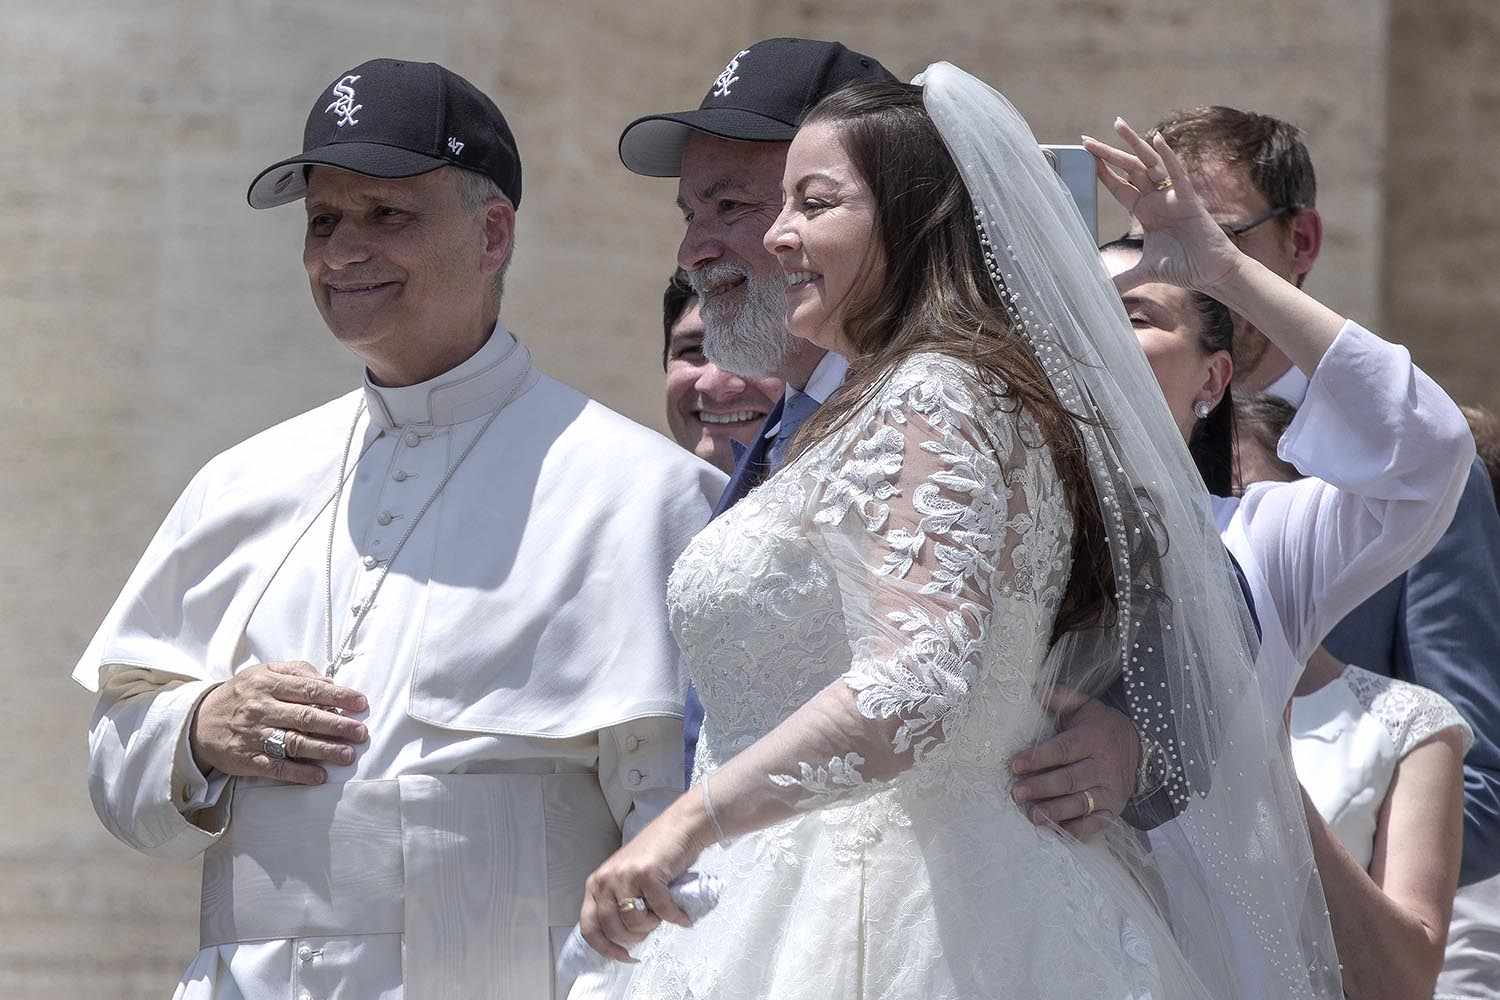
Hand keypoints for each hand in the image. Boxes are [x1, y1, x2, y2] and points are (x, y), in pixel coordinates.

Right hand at [189, 661, 368, 784]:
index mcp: (268, 684)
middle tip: (360, 732)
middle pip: (306, 717)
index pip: (309, 689)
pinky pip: (276, 768)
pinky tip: (319, 775)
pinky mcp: (247, 759)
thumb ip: (296, 672)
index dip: (338, 696)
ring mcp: (253, 735)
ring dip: (324, 750)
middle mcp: (261, 709)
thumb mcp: (264, 672)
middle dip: (337, 725)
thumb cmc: (242, 695)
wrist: (198, 722)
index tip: (360, 703)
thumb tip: (329, 681)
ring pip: (294, 743)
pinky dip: (299, 773)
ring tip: (347, 755)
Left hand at [580, 798, 708, 962]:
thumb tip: (622, 941)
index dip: (605, 948)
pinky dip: (674, 917)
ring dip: (653, 925)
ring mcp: (625, 876)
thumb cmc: (656, 855)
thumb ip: (618, 903)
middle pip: (612, 929)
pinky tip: (681, 915)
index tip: (622, 957)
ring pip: (634, 922)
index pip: (589, 927)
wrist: (680, 827)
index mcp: (596, 884)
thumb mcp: (626, 880)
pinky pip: (660, 910)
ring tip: (663, 914)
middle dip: (634, 937)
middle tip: (650, 928)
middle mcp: (605, 880)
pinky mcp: (647, 874)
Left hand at [1008, 687, 1139, 838]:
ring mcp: (1109, 791)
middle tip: (1016, 792)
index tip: (1014, 764)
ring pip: (1080, 804)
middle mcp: (1102, 766)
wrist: (1141, 749)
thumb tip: (1036, 691)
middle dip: (1041, 787)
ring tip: (1032, 815)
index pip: (1062, 750)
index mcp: (1092, 739)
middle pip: (1069, 779)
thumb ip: (1062, 698)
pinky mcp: (1113, 810)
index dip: (1038, 757)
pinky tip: (1055, 831)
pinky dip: (1075, 830)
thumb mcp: (1086, 707)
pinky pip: (1094, 824)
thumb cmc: (1101, 727)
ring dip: (1054, 811)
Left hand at [1082, 118, 1241, 293]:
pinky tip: (1156, 139)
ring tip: (1117, 124)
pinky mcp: (1189, 199)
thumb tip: (1100, 292)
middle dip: (1108, 154)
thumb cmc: (1183, 268)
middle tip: (1086, 140)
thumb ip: (1122, 279)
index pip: (1119, 187)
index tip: (1086, 159)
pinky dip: (1168, 156)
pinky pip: (1177, 173)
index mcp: (1145, 212)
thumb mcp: (1144, 272)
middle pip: (1128, 170)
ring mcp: (1172, 196)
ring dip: (1134, 144)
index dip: (1103, 173)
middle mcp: (1156, 199)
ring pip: (1149, 164)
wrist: (1211, 273)